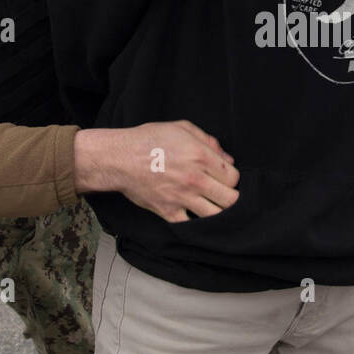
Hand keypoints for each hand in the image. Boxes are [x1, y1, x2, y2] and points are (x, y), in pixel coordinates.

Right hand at [74, 121, 239, 222]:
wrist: (120, 158)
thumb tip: (228, 158)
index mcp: (201, 156)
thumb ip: (208, 140)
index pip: (234, 177)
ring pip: (216, 215)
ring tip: (214, 206)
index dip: (232, 178)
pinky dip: (197, 223)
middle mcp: (195, 179)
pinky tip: (196, 215)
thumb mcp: (181, 128)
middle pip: (231, 199)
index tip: (224, 178)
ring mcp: (182, 198)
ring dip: (218, 211)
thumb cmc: (149, 140)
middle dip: (230, 196)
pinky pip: (192, 225)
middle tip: (223, 194)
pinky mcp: (169, 212)